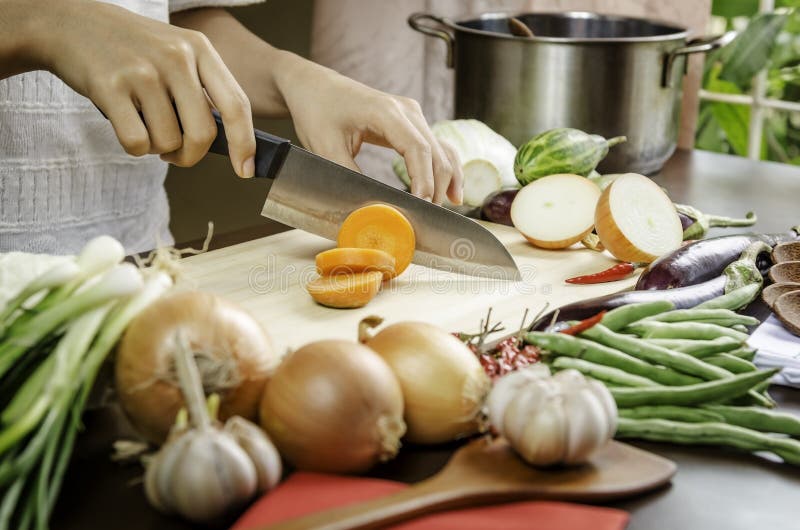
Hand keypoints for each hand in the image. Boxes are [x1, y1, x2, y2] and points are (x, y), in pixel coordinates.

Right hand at [29, 0, 255, 176]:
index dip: (245, 143)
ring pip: (168, 142)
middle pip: (202, 134)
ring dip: (157, 148)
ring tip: (143, 122)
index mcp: (200, 49)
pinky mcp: (111, 87)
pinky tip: (126, 123)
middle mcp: (176, 58)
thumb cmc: (132, 50)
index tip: (246, 169)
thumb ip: (203, 89)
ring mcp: (143, 72)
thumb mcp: (176, 53)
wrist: (70, 23)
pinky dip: (134, 147)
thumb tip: (231, 142)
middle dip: (190, 156)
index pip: (236, 105)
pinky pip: (138, 143)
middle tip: (175, 153)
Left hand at [274, 53, 462, 204]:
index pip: (418, 150)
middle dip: (436, 188)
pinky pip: (435, 146)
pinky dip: (445, 168)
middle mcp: (406, 110)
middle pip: (436, 153)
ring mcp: (412, 114)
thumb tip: (370, 207)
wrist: (313, 85)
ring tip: (441, 210)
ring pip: (441, 150)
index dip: (424, 182)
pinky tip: (452, 192)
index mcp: (386, 112)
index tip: (420, 208)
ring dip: (445, 180)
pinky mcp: (411, 121)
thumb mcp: (325, 148)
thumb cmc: (317, 111)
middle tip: (426, 218)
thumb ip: (349, 176)